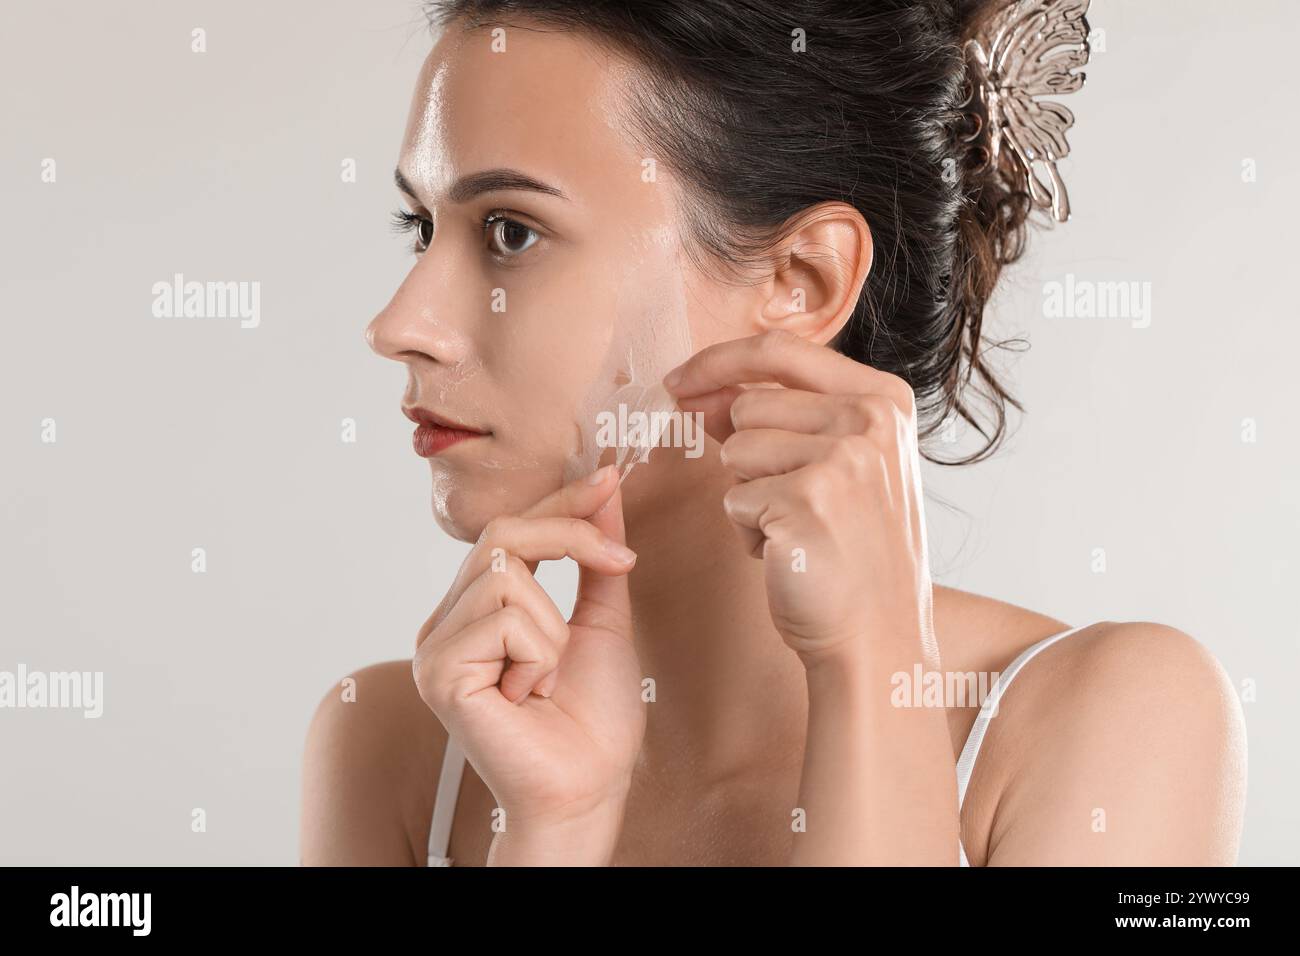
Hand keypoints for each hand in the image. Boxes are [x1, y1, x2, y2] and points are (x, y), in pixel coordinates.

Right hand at [412, 465, 646, 859]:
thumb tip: (604, 491)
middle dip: (569, 536)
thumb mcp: (603, 619)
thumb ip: (595, 558)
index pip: (509, 530)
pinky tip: (530, 695)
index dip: (559, 501)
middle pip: (502, 535)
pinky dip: (539, 655)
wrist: (589, 785)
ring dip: (554, 627)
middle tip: (619, 564)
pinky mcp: (438, 672)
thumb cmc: (592, 718)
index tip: (610, 475)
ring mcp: (436, 647)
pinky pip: (503, 618)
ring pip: (505, 574)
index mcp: (477, 608)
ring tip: (550, 676)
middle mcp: (446, 622)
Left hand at [663, 329, 938, 670]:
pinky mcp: (808, 501)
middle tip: (788, 503)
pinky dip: (748, 533)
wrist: (877, 637)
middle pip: (748, 403)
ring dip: (746, 496)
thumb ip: (780, 418)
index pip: (781, 349)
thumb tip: (703, 390)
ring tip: (795, 530)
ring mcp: (843, 458)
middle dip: (743, 454)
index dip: (717, 361)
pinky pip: (733, 500)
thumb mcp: (836, 466)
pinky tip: (789, 555)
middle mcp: (870, 419)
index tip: (678, 382)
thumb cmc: (852, 552)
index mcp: (885, 398)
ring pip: (735, 452)